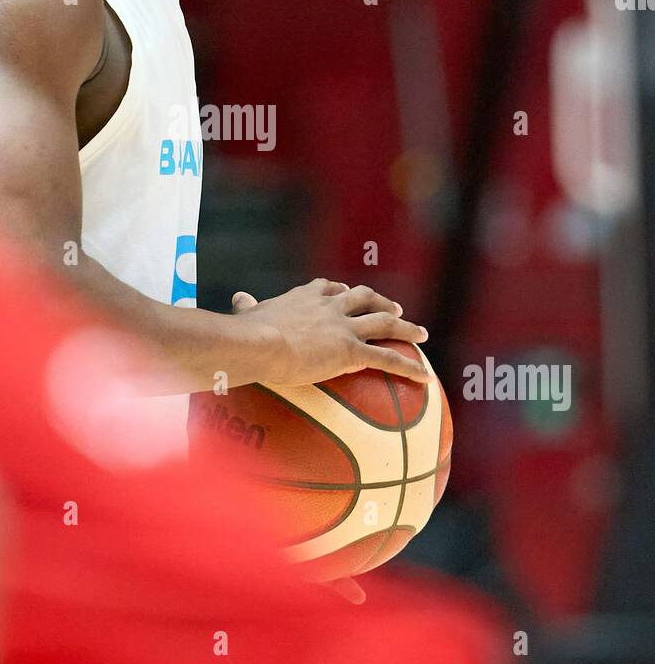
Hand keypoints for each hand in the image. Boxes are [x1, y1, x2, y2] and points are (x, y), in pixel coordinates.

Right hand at [231, 278, 428, 385]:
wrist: (259, 343)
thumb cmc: (246, 333)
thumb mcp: (247, 313)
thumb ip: (246, 307)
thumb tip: (237, 298)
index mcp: (304, 298)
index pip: (327, 288)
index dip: (339, 290)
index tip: (344, 292)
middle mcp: (329, 307)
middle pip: (362, 298)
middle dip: (380, 302)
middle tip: (394, 309)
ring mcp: (343, 327)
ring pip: (384, 322)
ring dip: (405, 327)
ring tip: (421, 334)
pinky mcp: (351, 351)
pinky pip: (387, 359)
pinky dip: (409, 366)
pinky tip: (425, 376)